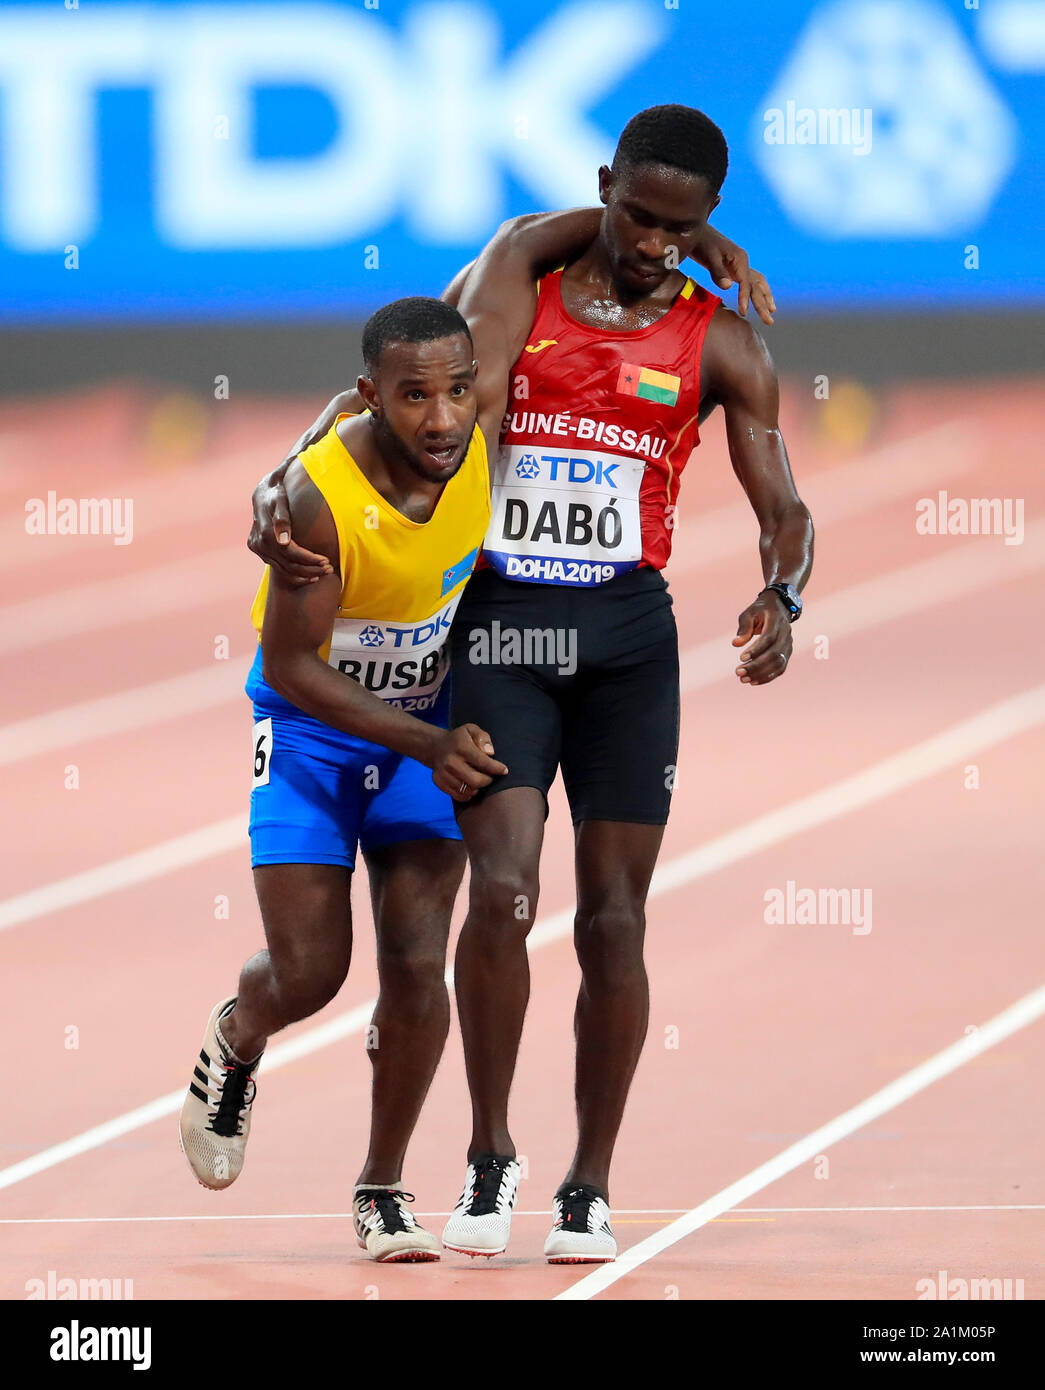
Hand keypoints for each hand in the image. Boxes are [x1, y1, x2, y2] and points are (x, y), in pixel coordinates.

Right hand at [248, 463, 331, 586]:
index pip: (271, 521)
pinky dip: (294, 575)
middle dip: (303, 559)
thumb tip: (308, 444)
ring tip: (324, 571)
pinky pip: (276, 567)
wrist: (265, 489)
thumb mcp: (289, 470)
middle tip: (326, 564)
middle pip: (278, 548)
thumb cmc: (285, 479)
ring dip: (303, 570)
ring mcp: (255, 538)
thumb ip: (297, 464)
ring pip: (279, 561)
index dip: (280, 530)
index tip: (287, 541)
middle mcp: (258, 522)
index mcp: (266, 501)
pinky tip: (312, 577)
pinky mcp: (256, 548)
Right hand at [428, 724, 507, 800]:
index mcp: (460, 747)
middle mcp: (450, 761)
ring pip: (467, 790)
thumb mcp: (471, 729)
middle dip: (487, 780)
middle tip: (490, 776)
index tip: (504, 770)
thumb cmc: (460, 739)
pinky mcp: (439, 782)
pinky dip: (467, 794)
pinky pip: (458, 795)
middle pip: (475, 780)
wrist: (436, 746)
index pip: (482, 762)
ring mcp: (443, 773)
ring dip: (478, 788)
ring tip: (479, 779)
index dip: (496, 768)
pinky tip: (470, 786)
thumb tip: (490, 753)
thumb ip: (483, 738)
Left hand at [694, 229, 775, 325]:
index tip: (743, 313)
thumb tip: (728, 287)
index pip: (746, 283)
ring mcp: (741, 265)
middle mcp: (744, 262)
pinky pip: (751, 281)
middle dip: (763, 304)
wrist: (698, 232)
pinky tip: (760, 297)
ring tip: (773, 310)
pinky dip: (757, 290)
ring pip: (757, 283)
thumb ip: (718, 272)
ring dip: (765, 297)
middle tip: (769, 322)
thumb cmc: (702, 243)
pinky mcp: (735, 267)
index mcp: (740, 259)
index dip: (745, 298)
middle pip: (756, 286)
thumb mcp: (708, 256)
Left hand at [732, 593, 792, 685]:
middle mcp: (786, 634)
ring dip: (761, 674)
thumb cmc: (760, 611)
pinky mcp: (787, 653)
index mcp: (776, 621)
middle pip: (774, 653)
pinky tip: (753, 681)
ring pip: (779, 663)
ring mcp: (789, 644)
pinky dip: (768, 677)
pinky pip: (781, 668)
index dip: (756, 649)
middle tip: (738, 672)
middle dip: (756, 665)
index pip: (769, 638)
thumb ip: (743, 627)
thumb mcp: (749, 613)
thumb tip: (735, 643)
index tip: (741, 658)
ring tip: (743, 680)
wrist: (779, 608)